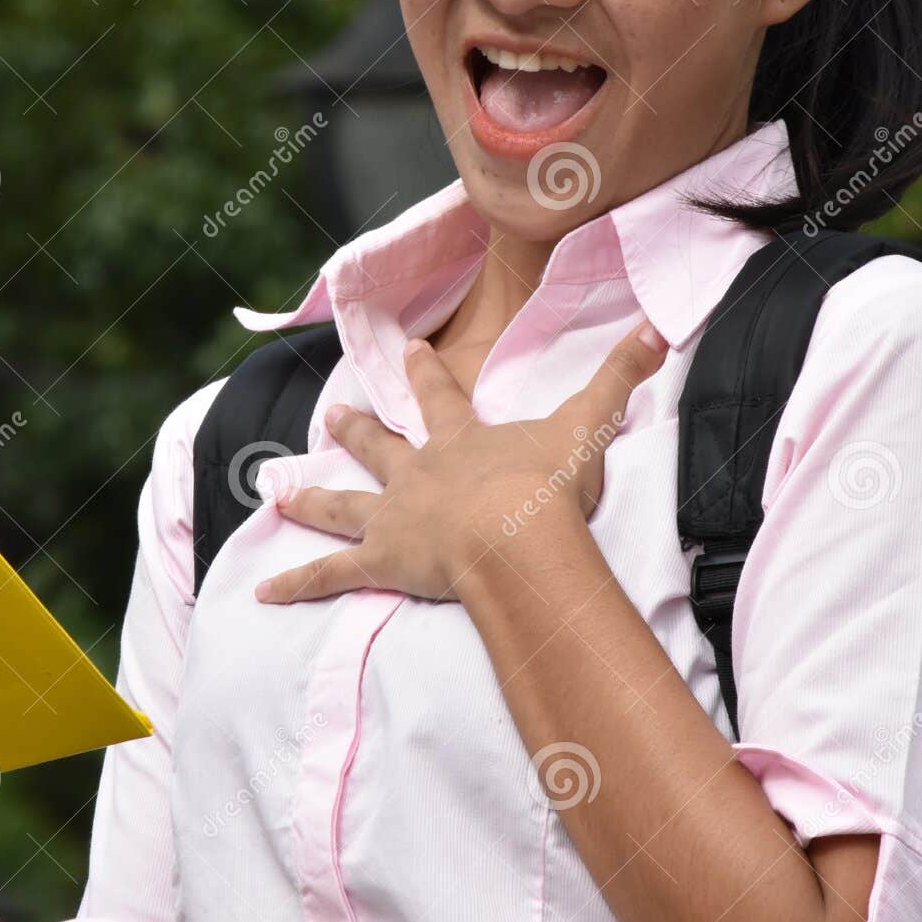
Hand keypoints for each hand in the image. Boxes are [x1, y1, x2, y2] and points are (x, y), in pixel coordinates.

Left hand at [254, 316, 668, 604]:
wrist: (515, 536)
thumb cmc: (548, 487)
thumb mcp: (588, 424)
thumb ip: (621, 376)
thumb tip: (658, 328)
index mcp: (460, 442)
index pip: (439, 398)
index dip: (424, 372)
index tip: (405, 348)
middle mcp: (418, 474)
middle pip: (379, 447)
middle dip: (356, 431)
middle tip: (331, 414)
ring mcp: (394, 517)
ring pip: (342, 505)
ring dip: (311, 500)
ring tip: (277, 494)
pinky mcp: (381, 561)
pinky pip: (330, 575)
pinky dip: (297, 584)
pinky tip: (262, 593)